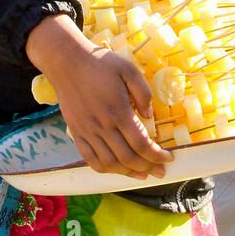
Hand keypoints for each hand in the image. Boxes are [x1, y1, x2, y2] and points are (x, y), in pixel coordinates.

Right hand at [25, 15, 173, 179]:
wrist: (66, 61)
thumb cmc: (100, 63)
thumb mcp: (128, 69)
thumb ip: (143, 92)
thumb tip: (150, 116)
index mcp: (118, 110)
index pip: (141, 144)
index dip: (157, 155)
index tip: (168, 157)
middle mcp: (102, 125)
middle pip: (128, 158)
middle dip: (148, 167)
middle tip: (160, 170)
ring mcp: (87, 131)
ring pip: (109, 163)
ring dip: (128, 173)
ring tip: (142, 174)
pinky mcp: (76, 133)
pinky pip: (90, 159)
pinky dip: (105, 169)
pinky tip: (117, 168)